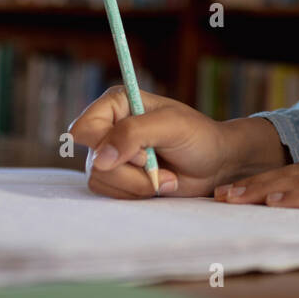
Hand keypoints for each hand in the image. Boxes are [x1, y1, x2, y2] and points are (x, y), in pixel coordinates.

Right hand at [68, 86, 232, 198]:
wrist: (214, 163)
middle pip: (93, 160)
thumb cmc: (197, 136)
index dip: (104, 146)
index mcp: (116, 104)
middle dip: (129, 171)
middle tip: (156, 164)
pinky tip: (158, 184)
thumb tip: (99, 158)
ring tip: (164, 175)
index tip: (141, 154)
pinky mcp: (118, 177)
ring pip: (100, 179)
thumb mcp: (170, 126)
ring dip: (136, 184)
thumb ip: (133, 134)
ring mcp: (111, 154)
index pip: (84, 129)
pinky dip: (135, 193)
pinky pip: (109, 193)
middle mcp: (108, 127)